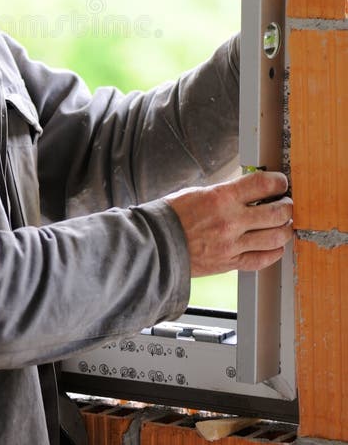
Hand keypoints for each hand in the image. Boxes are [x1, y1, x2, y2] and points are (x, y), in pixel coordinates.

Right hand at [165, 171, 292, 276]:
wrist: (156, 245)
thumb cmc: (172, 216)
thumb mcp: (199, 192)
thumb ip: (226, 192)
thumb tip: (248, 190)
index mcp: (221, 197)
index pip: (263, 184)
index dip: (278, 182)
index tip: (281, 182)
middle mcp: (231, 221)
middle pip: (276, 213)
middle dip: (287, 206)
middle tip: (287, 204)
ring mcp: (232, 244)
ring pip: (274, 238)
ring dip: (285, 229)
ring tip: (284, 224)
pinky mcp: (230, 263)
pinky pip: (262, 259)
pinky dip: (274, 252)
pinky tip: (276, 246)